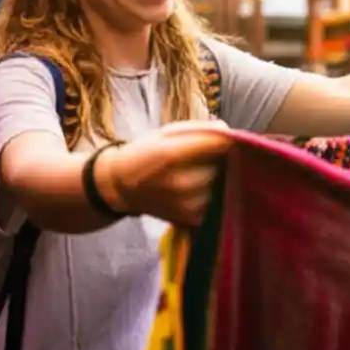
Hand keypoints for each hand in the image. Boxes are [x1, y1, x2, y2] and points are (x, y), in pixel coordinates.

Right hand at [95, 120, 232, 225]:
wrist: (121, 187)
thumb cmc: (147, 153)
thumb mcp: (167, 133)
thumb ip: (200, 130)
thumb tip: (228, 131)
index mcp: (171, 155)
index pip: (220, 144)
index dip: (227, 140)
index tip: (226, 139)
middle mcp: (180, 182)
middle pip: (225, 164)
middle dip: (222, 158)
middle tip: (208, 156)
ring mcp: (187, 204)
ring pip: (224, 183)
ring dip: (220, 177)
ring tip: (201, 172)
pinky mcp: (193, 219)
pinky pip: (219, 201)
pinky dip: (215, 193)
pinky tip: (199, 188)